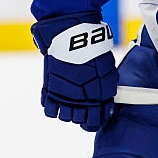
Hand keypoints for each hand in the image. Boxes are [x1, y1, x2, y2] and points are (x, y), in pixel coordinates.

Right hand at [31, 13, 117, 131]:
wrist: (72, 36)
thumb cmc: (93, 49)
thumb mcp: (107, 69)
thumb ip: (107, 86)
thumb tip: (108, 100)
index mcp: (100, 96)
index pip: (97, 119)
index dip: (96, 120)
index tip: (94, 117)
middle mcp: (82, 100)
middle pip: (81, 121)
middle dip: (83, 117)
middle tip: (82, 110)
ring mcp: (65, 96)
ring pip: (66, 118)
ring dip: (68, 113)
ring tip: (70, 104)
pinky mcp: (50, 90)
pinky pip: (50, 110)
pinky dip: (53, 108)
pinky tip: (57, 101)